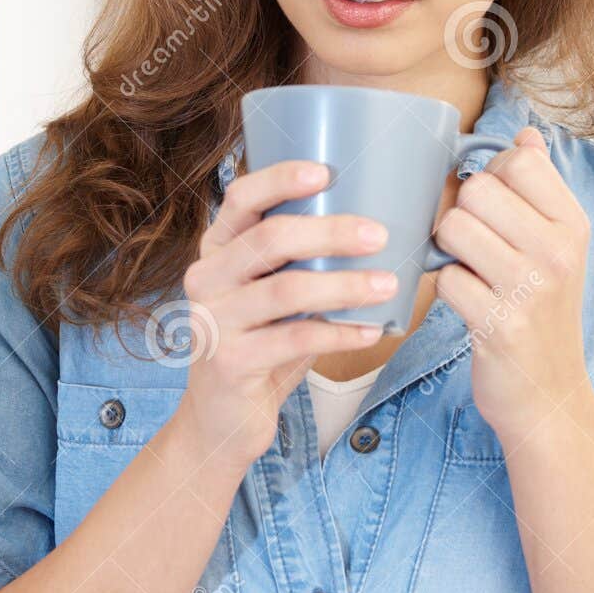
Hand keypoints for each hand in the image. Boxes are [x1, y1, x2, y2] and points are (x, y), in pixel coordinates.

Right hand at [177, 161, 398, 467]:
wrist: (222, 420)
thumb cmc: (261, 345)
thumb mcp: (273, 295)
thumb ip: (302, 262)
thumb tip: (378, 226)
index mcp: (217, 250)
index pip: (241, 199)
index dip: (280, 179)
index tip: (326, 172)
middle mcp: (206, 278)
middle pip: (270, 240)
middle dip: (330, 233)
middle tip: (379, 235)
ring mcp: (213, 321)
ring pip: (286, 290)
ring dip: (344, 285)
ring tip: (387, 284)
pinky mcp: (229, 363)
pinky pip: (293, 340)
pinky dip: (339, 334)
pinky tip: (373, 330)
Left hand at [430, 125, 591, 442]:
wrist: (550, 396)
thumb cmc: (544, 314)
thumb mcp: (559, 249)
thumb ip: (540, 189)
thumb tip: (526, 135)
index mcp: (573, 225)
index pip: (518, 161)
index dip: (490, 178)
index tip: (494, 209)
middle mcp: (558, 251)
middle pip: (476, 190)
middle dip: (461, 214)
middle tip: (474, 245)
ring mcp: (531, 289)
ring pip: (454, 229)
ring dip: (449, 252)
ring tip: (469, 272)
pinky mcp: (499, 324)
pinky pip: (445, 278)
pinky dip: (447, 290)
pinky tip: (467, 304)